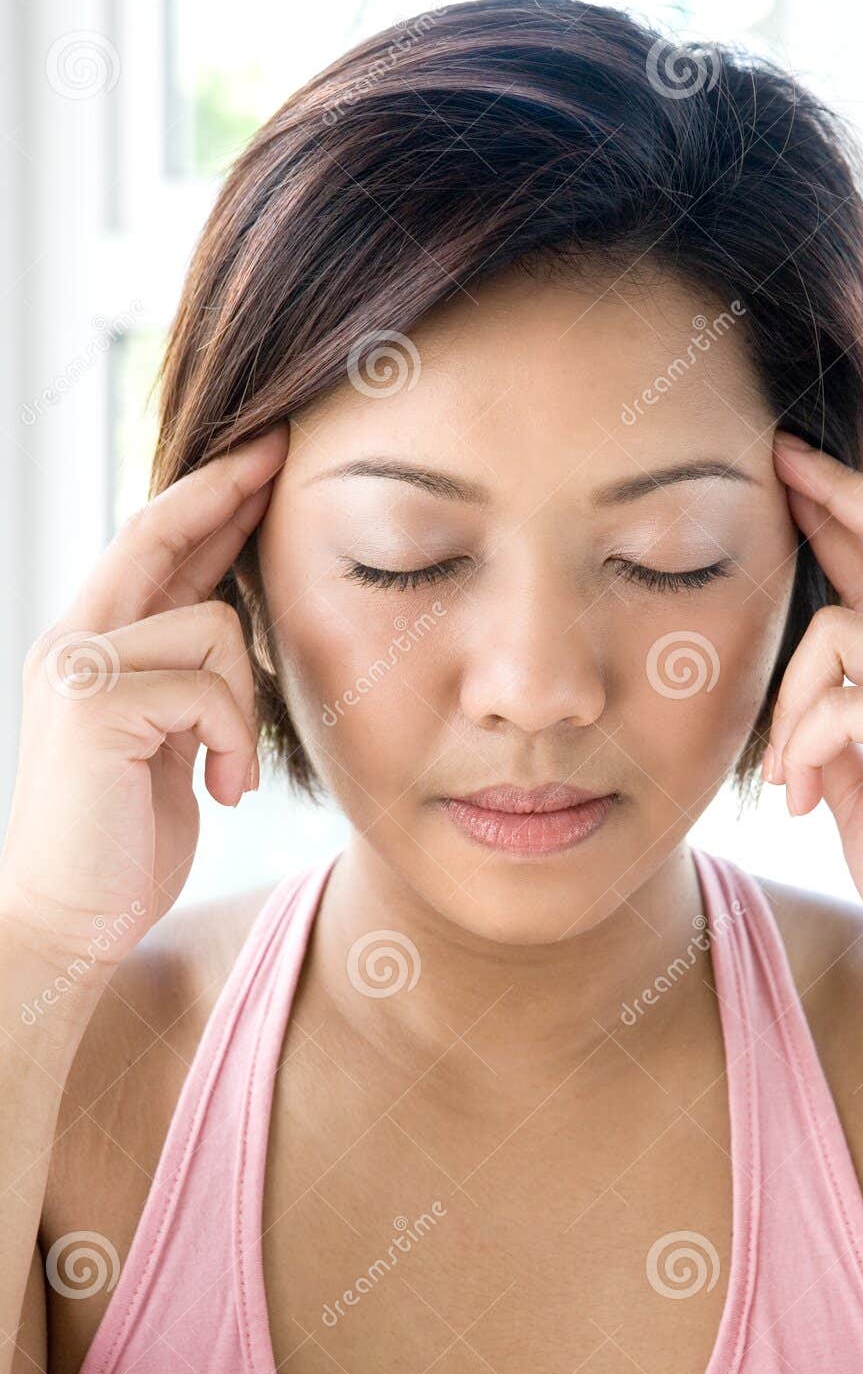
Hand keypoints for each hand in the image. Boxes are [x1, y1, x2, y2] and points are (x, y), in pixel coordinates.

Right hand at [0, 425, 288, 978]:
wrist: (69, 922)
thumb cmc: (122, 844)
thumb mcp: (164, 745)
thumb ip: (183, 680)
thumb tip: (229, 626)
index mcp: (92, 647)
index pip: (152, 546)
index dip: (208, 497)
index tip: (263, 457)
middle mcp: (74, 640)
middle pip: (160, 533)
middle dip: (229, 492)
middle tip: (282, 451)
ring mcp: (77, 666)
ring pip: (215, 627)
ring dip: (246, 706)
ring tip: (230, 773)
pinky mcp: (95, 705)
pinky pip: (212, 687)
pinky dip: (236, 742)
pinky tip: (223, 792)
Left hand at [766, 431, 862, 987]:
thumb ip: (836, 746)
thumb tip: (796, 717)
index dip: (848, 511)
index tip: (794, 474)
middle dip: (840, 488)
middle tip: (780, 460)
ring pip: (840, 630)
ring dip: (786, 705)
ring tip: (784, 782)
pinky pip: (844, 701)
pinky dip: (801, 746)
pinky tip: (798, 803)